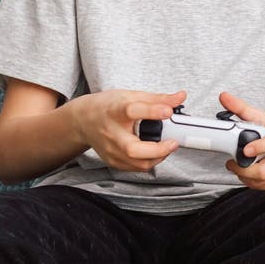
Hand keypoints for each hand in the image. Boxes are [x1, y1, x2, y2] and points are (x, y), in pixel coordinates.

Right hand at [71, 88, 185, 171]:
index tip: (168, 111)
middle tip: (173, 142)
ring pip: (137, 163)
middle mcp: (111, 133)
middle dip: (157, 149)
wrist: (83, 121)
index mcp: (114, 111)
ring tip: (167, 145)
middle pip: (133, 148)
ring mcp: (111, 150)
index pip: (131, 111)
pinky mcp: (113, 161)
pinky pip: (135, 167)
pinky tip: (155, 151)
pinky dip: (149, 161)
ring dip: (157, 157)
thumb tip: (180, 97)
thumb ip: (158, 99)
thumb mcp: (132, 96)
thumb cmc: (107, 107)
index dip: (152, 111)